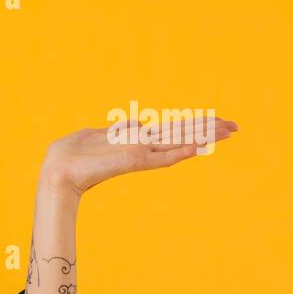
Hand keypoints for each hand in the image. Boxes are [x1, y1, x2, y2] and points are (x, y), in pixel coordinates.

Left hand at [41, 116, 239, 198]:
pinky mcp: (131, 161)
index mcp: (135, 140)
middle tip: (236, 127)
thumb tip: (138, 123)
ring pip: (178, 142)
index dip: (194, 125)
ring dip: (203, 136)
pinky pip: (160, 156)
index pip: (171, 130)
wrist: (56, 172)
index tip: (217, 121)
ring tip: (228, 132)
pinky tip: (199, 147)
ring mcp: (138, 154)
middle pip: (181, 135)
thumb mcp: (96, 135)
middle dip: (208, 130)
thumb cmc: (69, 156)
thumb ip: (118, 130)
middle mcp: (141, 147)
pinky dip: (179, 151)